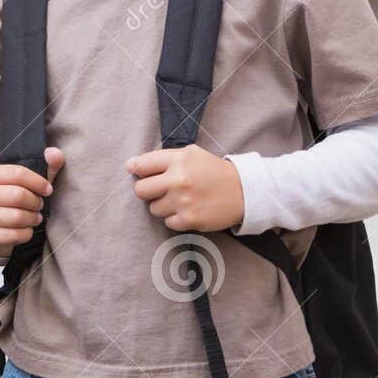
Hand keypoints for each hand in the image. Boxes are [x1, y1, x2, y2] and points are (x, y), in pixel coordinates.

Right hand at [0, 147, 63, 258]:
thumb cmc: (16, 199)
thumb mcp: (31, 181)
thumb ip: (47, 166)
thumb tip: (54, 152)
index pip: (18, 173)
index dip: (38, 182)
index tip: (48, 190)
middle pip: (17, 195)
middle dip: (35, 202)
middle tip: (39, 205)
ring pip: (17, 217)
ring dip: (33, 219)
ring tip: (35, 217)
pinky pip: (14, 235)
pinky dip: (26, 234)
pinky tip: (26, 229)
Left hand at [127, 144, 243, 231]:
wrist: (244, 191)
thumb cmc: (213, 171)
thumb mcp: (191, 154)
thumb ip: (163, 158)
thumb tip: (132, 165)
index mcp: (178, 160)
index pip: (141, 165)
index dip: (136, 169)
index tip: (137, 172)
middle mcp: (178, 179)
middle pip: (140, 190)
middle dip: (148, 190)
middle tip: (162, 189)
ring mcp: (183, 201)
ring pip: (153, 208)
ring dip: (163, 206)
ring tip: (180, 199)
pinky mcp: (189, 219)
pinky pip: (167, 222)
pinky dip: (176, 218)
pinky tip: (188, 210)